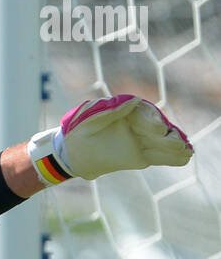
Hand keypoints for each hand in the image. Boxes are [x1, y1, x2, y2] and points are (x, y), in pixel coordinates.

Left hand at [28, 94, 192, 184]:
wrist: (71, 152)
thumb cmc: (78, 130)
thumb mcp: (89, 117)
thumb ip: (110, 109)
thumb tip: (132, 100)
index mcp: (126, 110)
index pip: (144, 113)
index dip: (153, 120)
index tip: (159, 128)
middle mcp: (137, 123)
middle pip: (157, 128)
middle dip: (168, 135)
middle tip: (177, 142)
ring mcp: (140, 139)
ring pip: (161, 142)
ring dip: (174, 146)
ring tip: (186, 151)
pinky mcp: (140, 155)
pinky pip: (159, 156)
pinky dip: (171, 157)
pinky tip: (185, 158)